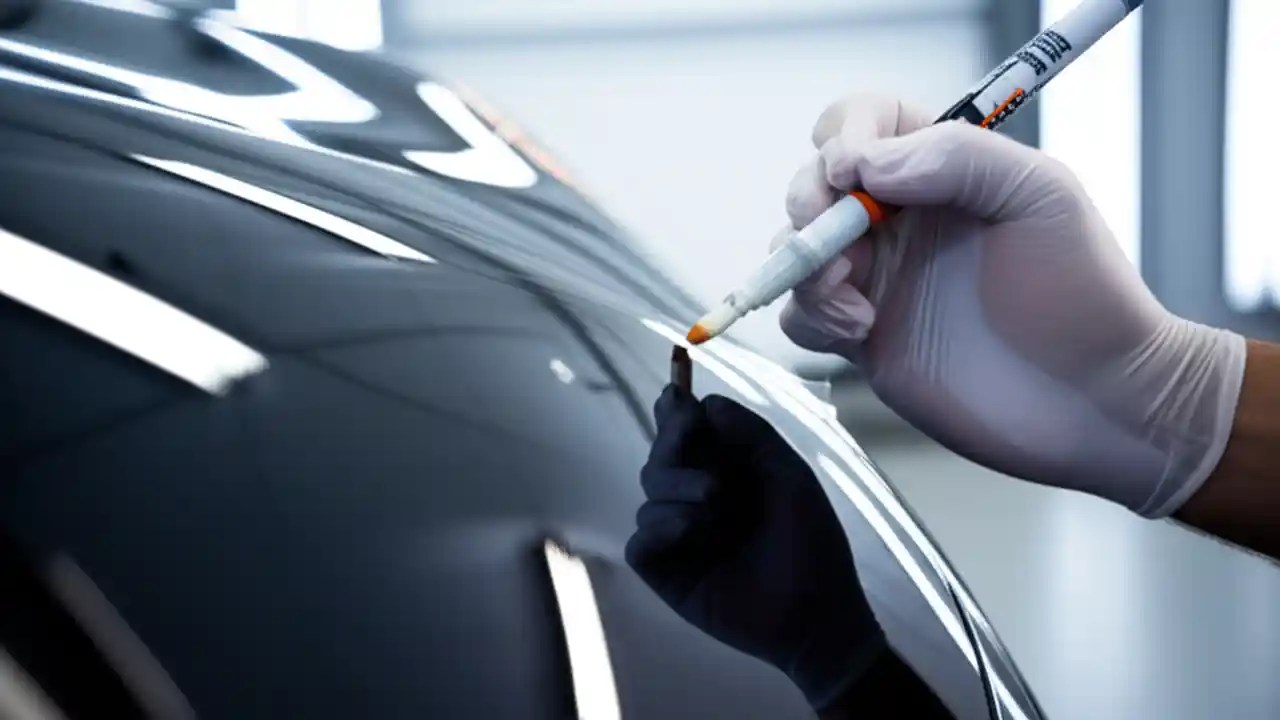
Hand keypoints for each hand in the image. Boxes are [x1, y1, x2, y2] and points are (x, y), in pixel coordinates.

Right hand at [626, 387, 884, 710]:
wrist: (816, 611)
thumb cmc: (810, 540)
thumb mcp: (787, 474)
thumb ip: (749, 433)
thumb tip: (704, 401)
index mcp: (724, 469)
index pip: (683, 432)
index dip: (674, 413)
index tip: (678, 401)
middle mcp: (695, 497)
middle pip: (659, 456)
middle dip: (675, 447)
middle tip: (702, 451)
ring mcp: (678, 534)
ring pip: (648, 493)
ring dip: (677, 487)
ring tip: (716, 503)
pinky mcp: (666, 571)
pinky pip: (640, 539)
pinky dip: (661, 527)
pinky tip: (693, 528)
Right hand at [778, 94, 1245, 517]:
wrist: (1094, 400)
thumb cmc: (1085, 293)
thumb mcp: (1039, 194)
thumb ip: (957, 156)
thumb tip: (865, 165)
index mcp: (939, 170)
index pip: (864, 122)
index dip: (844, 135)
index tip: (851, 174)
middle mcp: (899, 219)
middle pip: (813, 183)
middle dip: (808, 203)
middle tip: (836, 240)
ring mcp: (877, 279)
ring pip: (794, 251)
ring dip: (805, 266)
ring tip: (858, 304)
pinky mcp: (863, 339)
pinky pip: (800, 316)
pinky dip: (810, 316)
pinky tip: (862, 331)